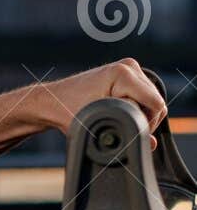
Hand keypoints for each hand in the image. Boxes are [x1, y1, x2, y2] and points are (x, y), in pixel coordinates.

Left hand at [35, 59, 166, 142]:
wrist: (53, 100)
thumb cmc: (69, 113)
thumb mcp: (98, 127)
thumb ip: (127, 134)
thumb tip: (152, 143)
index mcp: (123, 74)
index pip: (156, 104)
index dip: (149, 125)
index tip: (131, 135)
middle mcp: (129, 66)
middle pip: (155, 101)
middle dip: (144, 120)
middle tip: (123, 132)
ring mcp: (129, 67)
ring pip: (150, 99)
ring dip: (140, 114)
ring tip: (118, 123)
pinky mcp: (126, 73)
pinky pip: (142, 95)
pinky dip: (136, 108)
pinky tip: (118, 115)